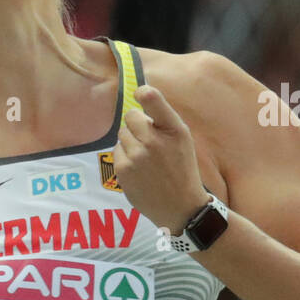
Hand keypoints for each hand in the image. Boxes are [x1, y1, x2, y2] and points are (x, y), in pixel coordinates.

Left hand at [114, 84, 207, 233]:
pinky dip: (125, 156)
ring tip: (146, 158)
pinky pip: (117, 150)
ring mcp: (137, 156)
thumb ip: (162, 119)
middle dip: (136, 124)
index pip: (153, 101)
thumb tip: (137, 97)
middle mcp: (155, 141)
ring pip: (122, 133)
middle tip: (149, 140)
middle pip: (130, 116)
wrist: (180, 206)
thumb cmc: (181, 168)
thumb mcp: (182, 139)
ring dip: (130, 141)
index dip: (144, 93)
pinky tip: (139, 169)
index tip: (139, 92)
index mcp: (175, 130)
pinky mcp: (123, 169)